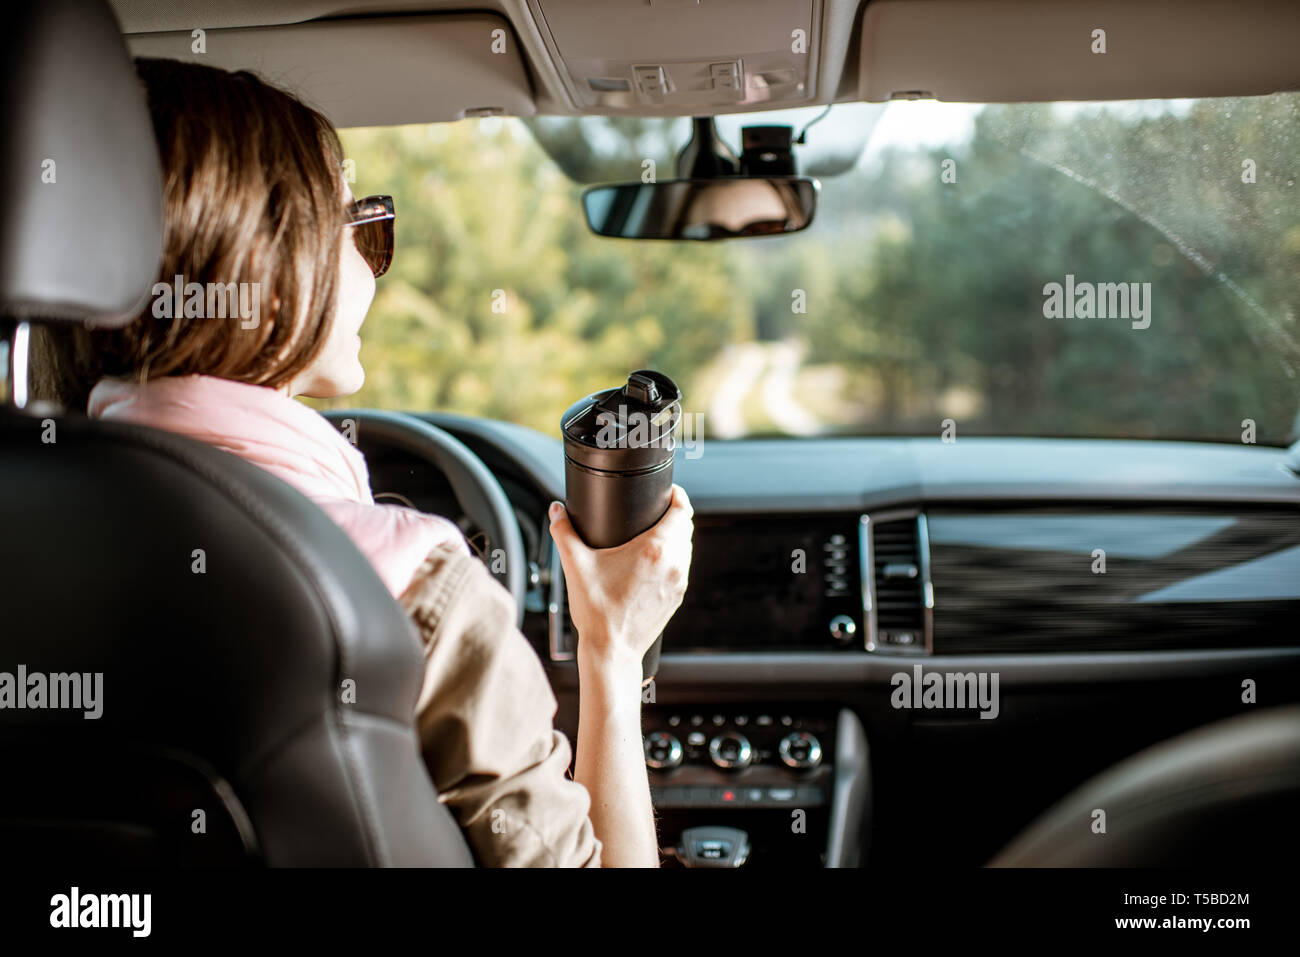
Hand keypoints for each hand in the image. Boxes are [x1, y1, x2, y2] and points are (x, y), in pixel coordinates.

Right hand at [548, 484, 693, 668]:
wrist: (612, 650)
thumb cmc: (596, 610)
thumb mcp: (575, 565)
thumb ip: (564, 531)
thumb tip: (556, 510)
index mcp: (654, 549)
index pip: (682, 510)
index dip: (677, 496)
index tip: (668, 492)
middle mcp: (673, 563)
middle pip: (686, 527)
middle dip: (674, 515)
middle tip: (657, 510)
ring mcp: (678, 582)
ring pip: (686, 548)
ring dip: (676, 537)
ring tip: (656, 533)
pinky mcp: (677, 597)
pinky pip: (682, 568)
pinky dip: (674, 558)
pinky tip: (655, 561)